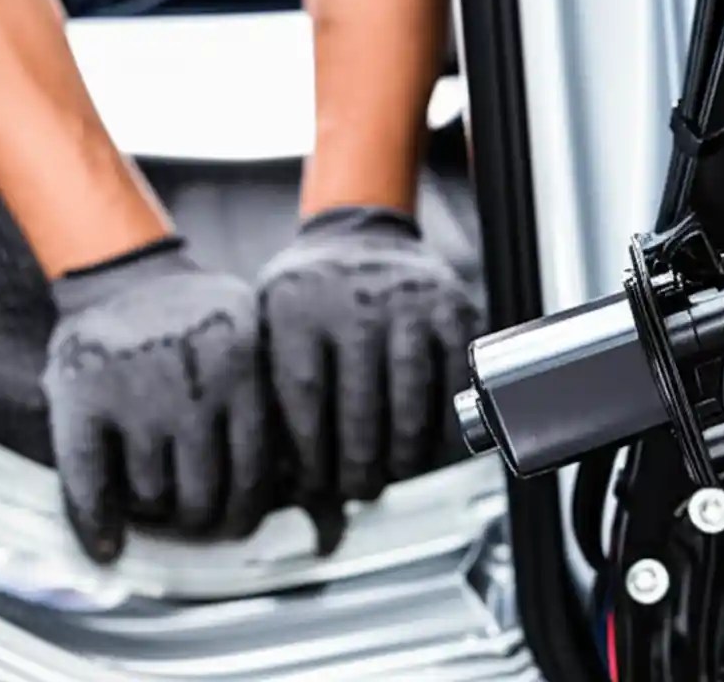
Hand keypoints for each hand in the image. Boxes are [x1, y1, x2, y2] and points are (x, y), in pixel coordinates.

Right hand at [41, 240, 269, 562]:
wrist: (127, 276)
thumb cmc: (208, 325)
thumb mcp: (260, 350)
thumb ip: (280, 412)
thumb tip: (323, 510)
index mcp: (246, 375)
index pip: (254, 476)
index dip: (244, 513)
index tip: (238, 526)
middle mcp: (195, 387)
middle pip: (202, 497)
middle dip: (202, 523)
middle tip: (199, 525)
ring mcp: (136, 393)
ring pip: (151, 496)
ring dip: (155, 513)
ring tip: (161, 510)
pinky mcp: (82, 398)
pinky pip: (89, 483)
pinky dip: (97, 525)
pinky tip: (111, 548)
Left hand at [258, 207, 475, 549]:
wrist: (361, 235)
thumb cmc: (308, 301)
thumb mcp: (269, 329)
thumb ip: (274, 397)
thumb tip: (293, 489)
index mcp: (295, 304)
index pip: (306, 395)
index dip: (315, 453)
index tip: (317, 484)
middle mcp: (352, 296)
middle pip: (360, 401)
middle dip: (361, 461)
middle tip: (361, 488)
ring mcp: (407, 299)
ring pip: (410, 391)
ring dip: (406, 447)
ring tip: (396, 472)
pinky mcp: (451, 305)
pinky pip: (455, 374)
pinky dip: (448, 416)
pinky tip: (435, 444)